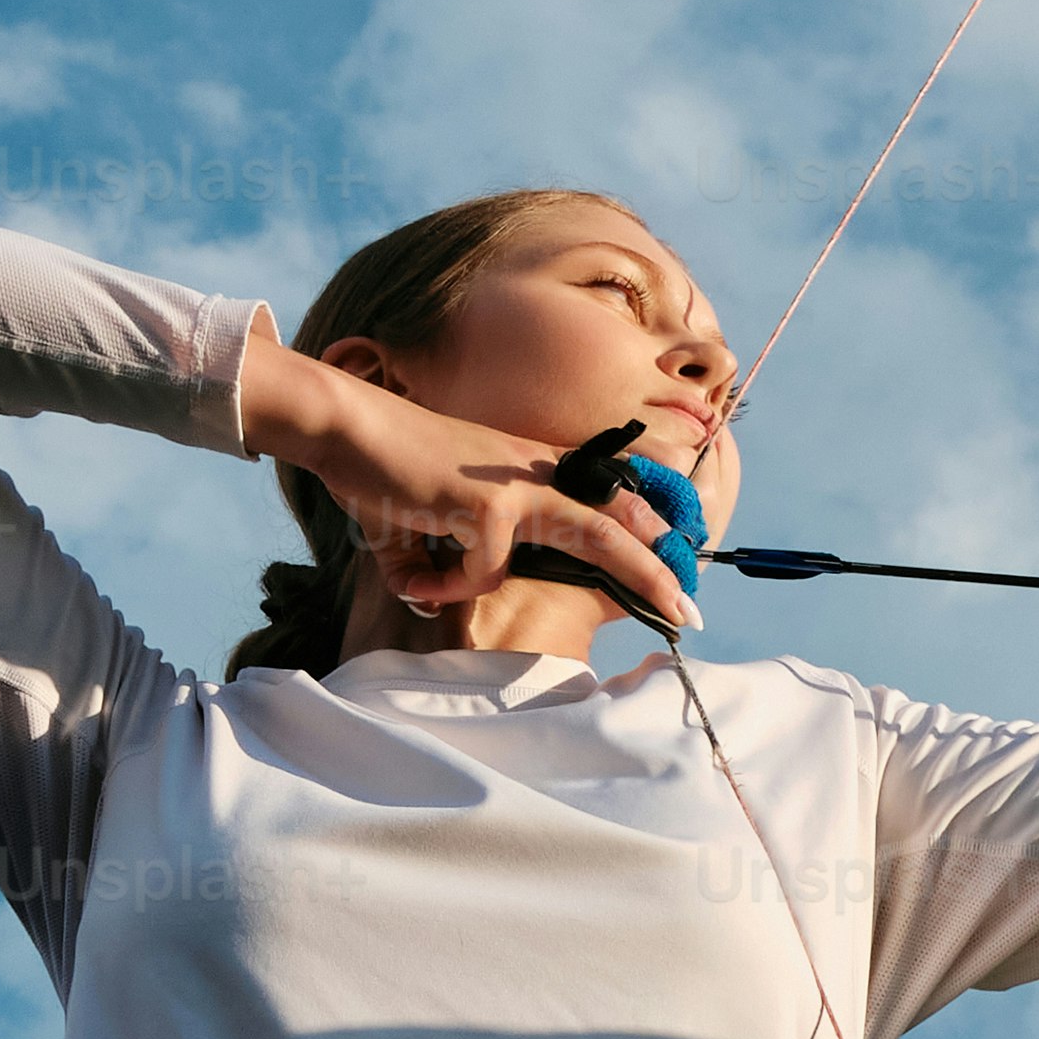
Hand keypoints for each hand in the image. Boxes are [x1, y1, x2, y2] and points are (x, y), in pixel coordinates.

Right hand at [236, 321, 699, 640]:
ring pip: (592, 535)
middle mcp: (532, 472)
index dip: (641, 524)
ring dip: (633, 574)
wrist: (347, 429)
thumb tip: (437, 596)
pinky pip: (483, 573)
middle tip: (691, 606)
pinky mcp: (488, 505)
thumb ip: (454, 551)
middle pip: (615, 519)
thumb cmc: (385, 470)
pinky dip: (446, 585)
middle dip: (657, 565)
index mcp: (527, 469)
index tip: (677, 553)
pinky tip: (417, 578)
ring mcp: (516, 486)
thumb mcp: (438, 509)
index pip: (599, 494)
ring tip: (663, 609)